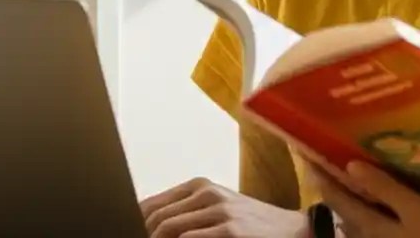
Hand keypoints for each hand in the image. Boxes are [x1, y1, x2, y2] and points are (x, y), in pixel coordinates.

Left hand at [139, 178, 309, 237]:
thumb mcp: (216, 211)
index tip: (125, 231)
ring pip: (169, 229)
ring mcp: (219, 211)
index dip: (133, 221)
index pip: (150, 204)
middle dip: (142, 234)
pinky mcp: (231, 231)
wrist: (294, 231)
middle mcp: (206, 193)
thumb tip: (150, 225)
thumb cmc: (251, 225)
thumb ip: (186, 215)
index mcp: (199, 187)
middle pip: (155, 217)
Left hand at [302, 158, 419, 237]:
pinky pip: (367, 229)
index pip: (333, 195)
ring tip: (349, 177)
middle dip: (331, 185)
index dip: (317, 173)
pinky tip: (376, 206)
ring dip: (347, 200)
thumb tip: (350, 164)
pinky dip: (364, 213)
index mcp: (366, 223)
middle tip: (326, 159)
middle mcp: (363, 237)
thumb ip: (385, 188)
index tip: (304, 151)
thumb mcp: (417, 211)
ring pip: (353, 221)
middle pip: (340, 209)